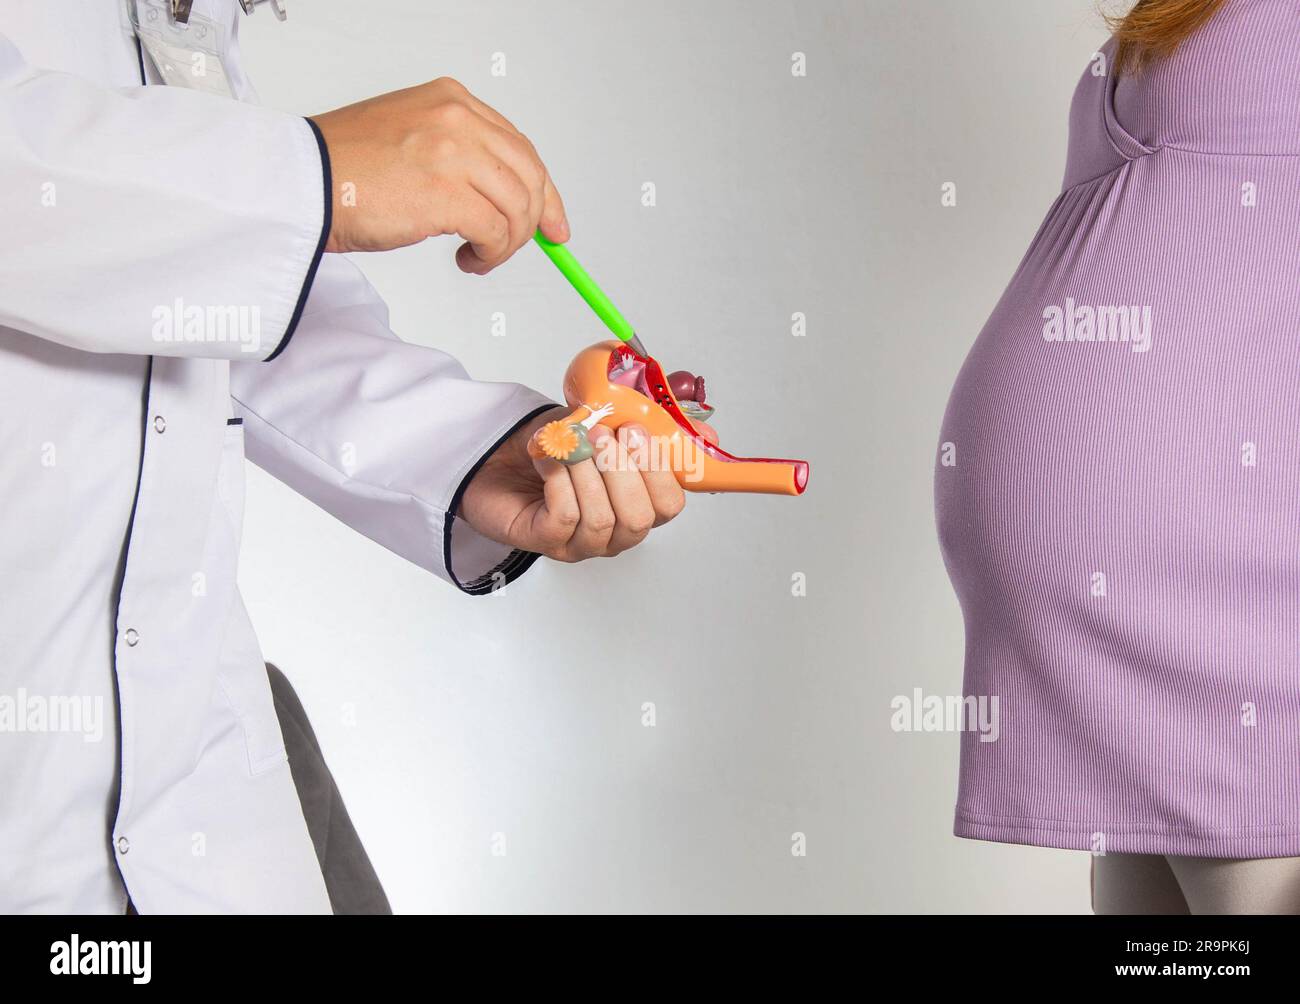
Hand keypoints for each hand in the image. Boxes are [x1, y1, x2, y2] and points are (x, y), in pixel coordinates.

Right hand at [310, 77, 568, 271]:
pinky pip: (495, 232)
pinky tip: (468, 260)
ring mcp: (453, 154)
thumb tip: (506, 198)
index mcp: (452, 101)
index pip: (521, 147)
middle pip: (529, 176)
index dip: (544, 191)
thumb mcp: (413, 139)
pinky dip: (490, 254)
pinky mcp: (445, 193)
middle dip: (533, 221)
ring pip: (517, 208)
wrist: (302, 181)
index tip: (553, 223)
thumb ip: (460, 156)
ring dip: (506, 244)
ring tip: (480, 256)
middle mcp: (458, 119)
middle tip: (518, 248)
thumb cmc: (346, 169)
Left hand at [458, 408, 686, 561]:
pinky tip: (547, 457)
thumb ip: (650, 419)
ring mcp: (579, 542)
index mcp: (636, 503)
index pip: (670, 506)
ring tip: (571, 443)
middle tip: (600, 436)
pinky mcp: (545, 542)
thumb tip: (701, 425)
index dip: (658, 471)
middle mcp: (613, 531)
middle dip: (623, 471)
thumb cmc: (552, 446)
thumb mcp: (604, 421)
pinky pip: (565, 517)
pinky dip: (559, 479)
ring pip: (602, 520)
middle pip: (640, 519)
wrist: (496, 456)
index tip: (635, 432)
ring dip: (588, 473)